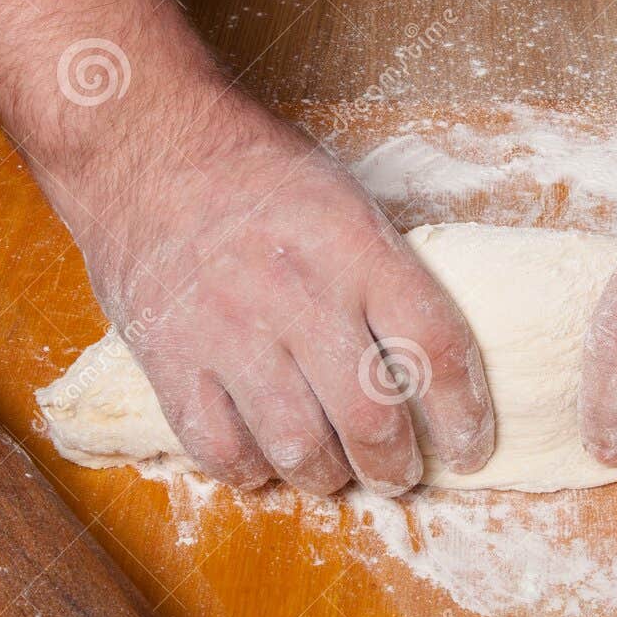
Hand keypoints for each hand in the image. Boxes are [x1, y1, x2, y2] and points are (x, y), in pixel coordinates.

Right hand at [0, 0, 494, 496]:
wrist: (145, 139)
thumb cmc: (258, 171)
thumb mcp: (346, 200)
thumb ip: (386, 276)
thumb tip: (430, 365)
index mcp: (357, 248)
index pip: (435, 348)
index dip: (464, 415)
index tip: (472, 449)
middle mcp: (299, 294)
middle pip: (370, 417)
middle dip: (395, 466)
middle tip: (400, 474)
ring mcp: (229, 331)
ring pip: (299, 447)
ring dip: (328, 477)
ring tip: (335, 473)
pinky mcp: (169, 358)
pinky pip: (221, 449)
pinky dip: (251, 471)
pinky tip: (265, 459)